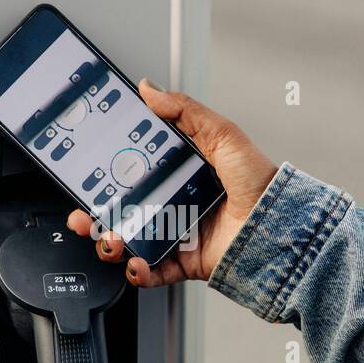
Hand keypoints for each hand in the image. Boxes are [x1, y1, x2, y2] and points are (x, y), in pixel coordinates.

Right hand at [66, 79, 277, 287]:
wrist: (279, 226)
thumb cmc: (259, 181)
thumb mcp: (222, 134)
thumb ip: (185, 111)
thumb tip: (150, 88)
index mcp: (177, 174)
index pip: (129, 174)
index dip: (103, 177)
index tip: (86, 175)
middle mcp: (172, 204)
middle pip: (119, 212)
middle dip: (94, 217)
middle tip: (84, 216)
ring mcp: (176, 235)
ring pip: (128, 243)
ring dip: (111, 245)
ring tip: (111, 240)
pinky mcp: (184, 262)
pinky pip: (153, 272)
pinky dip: (139, 273)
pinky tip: (136, 264)